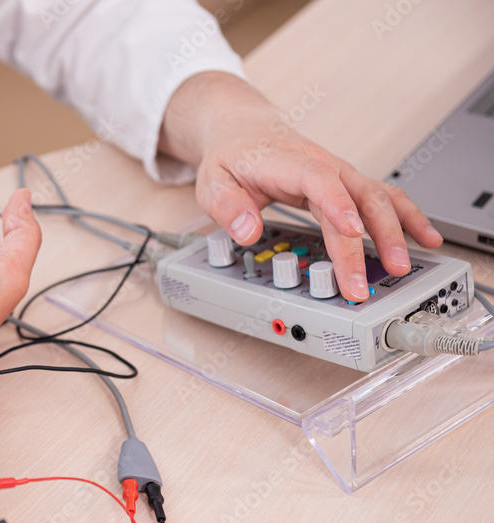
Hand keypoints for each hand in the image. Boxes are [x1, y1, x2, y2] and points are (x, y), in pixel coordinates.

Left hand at [158, 72, 443, 301]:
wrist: (244, 132)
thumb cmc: (232, 158)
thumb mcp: (213, 181)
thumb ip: (227, 206)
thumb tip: (246, 230)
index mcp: (289, 163)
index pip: (319, 181)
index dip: (337, 205)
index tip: (350, 231)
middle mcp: (322, 166)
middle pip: (357, 197)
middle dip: (371, 236)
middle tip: (375, 274)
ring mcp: (339, 175)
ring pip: (377, 198)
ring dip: (395, 230)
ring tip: (404, 264)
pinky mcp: (346, 185)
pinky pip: (383, 198)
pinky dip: (407, 217)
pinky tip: (425, 237)